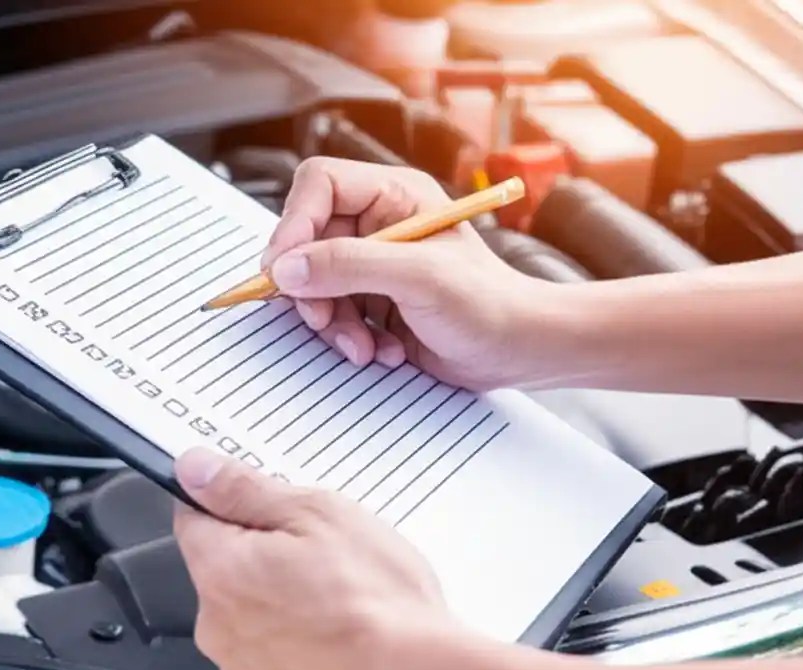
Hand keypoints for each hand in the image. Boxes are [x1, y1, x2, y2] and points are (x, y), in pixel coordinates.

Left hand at [172, 447, 529, 669]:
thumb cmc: (377, 603)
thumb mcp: (316, 513)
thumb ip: (244, 489)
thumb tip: (196, 468)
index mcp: (220, 570)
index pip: (193, 517)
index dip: (228, 503)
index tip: (262, 505)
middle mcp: (217, 626)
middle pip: (223, 568)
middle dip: (260, 554)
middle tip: (317, 554)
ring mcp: (241, 668)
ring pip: (246, 613)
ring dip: (277, 601)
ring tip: (334, 598)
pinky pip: (267, 654)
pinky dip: (292, 642)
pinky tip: (333, 633)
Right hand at [262, 158, 561, 390]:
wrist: (518, 349)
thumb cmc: (488, 304)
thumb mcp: (417, 278)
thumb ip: (349, 265)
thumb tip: (287, 268)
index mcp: (393, 194)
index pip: (319, 186)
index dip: (293, 224)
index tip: (283, 270)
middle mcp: (378, 221)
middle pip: (307, 240)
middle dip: (312, 288)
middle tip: (322, 319)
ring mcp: (373, 262)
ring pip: (314, 283)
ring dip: (332, 321)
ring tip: (363, 346)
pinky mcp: (372, 298)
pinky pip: (333, 312)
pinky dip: (348, 336)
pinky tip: (382, 349)